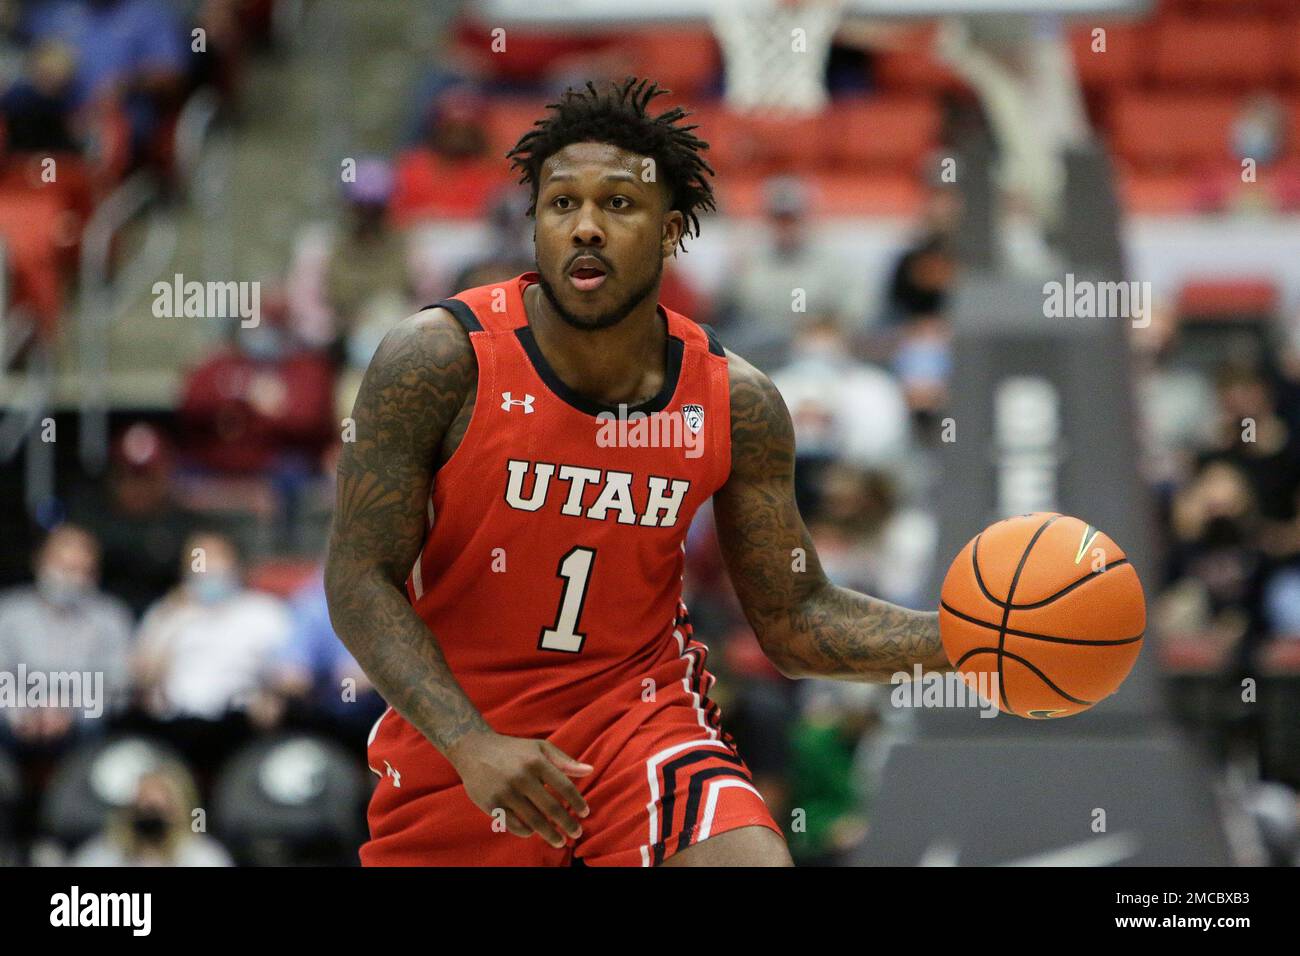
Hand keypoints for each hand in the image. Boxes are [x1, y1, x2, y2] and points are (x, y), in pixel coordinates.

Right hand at [447, 731, 591, 847]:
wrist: (473, 749)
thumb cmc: (513, 749)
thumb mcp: (539, 747)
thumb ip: (564, 760)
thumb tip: (590, 770)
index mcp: (536, 761)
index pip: (565, 787)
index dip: (577, 802)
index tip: (585, 813)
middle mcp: (522, 777)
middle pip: (552, 808)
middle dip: (567, 824)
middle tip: (577, 832)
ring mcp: (505, 792)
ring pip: (534, 821)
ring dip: (550, 834)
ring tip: (560, 841)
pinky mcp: (491, 804)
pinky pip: (515, 825)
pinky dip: (528, 831)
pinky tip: (535, 832)